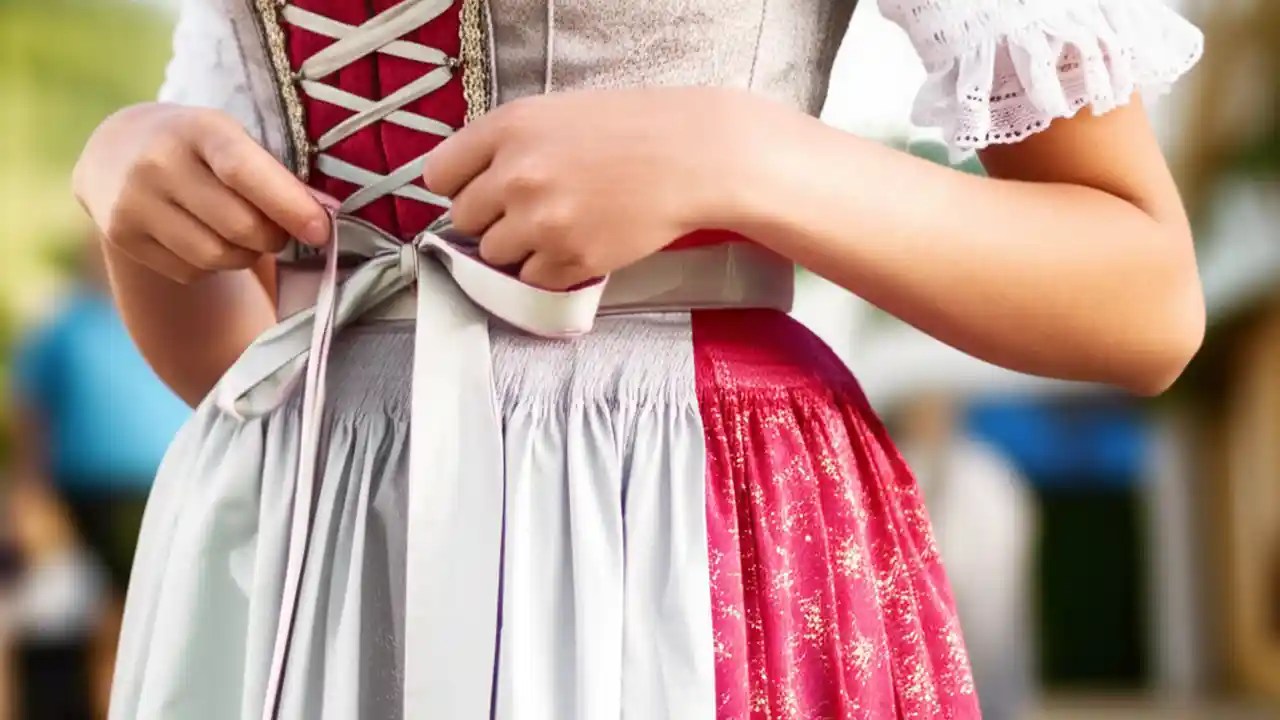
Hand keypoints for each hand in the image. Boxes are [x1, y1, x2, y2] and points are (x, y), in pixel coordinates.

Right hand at [73, 103, 332, 284]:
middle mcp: (158, 162)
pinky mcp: (122, 236)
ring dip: (246, 256)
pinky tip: (203, 237)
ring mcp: (134, 201)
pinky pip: (191, 271)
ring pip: (217, 257)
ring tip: (242, 234)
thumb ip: (274, 176)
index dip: (290, 206)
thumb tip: (324, 221)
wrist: (116, 152)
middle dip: (274, 238)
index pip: (245, 172)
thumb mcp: (232, 141)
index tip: (321, 231)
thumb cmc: (201, 149)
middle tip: (279, 231)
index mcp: (199, 128)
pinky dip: (211, 265)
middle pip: (240, 227)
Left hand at [424, 87, 768, 289]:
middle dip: (491, 218)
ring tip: (558, 226)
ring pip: (495, 255)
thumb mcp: (556, 114)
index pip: (439, 175)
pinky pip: (533, 279)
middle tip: (528, 209)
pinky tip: (579, 242)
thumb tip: (475, 187)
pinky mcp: (571, 259)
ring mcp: (542, 222)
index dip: (459, 186)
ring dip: (519, 247)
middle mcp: (516, 176)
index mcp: (507, 129)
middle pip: (464, 219)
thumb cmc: (631, 129)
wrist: (693, 158)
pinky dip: (550, 269)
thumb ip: (508, 145)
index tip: (477, 191)